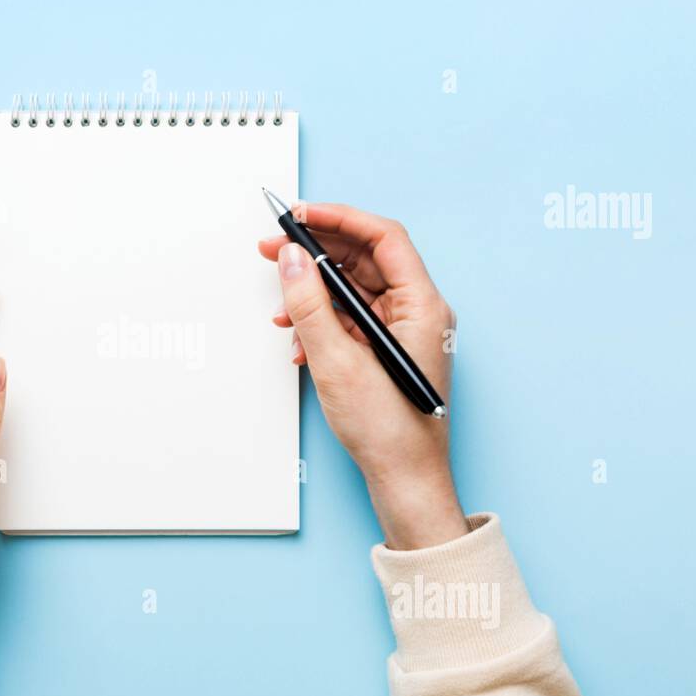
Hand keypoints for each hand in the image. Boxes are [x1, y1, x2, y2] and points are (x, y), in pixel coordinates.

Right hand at [259, 204, 466, 550]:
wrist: (405, 481)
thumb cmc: (390, 430)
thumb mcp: (337, 362)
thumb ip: (309, 305)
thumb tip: (289, 258)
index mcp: (422, 305)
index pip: (383, 237)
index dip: (338, 218)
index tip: (299, 215)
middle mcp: (417, 312)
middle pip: (364, 259)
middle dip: (315, 253)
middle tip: (272, 248)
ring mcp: (402, 332)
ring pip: (352, 290)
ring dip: (312, 293)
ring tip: (281, 307)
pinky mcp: (385, 350)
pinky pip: (350, 319)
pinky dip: (320, 322)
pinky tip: (299, 341)